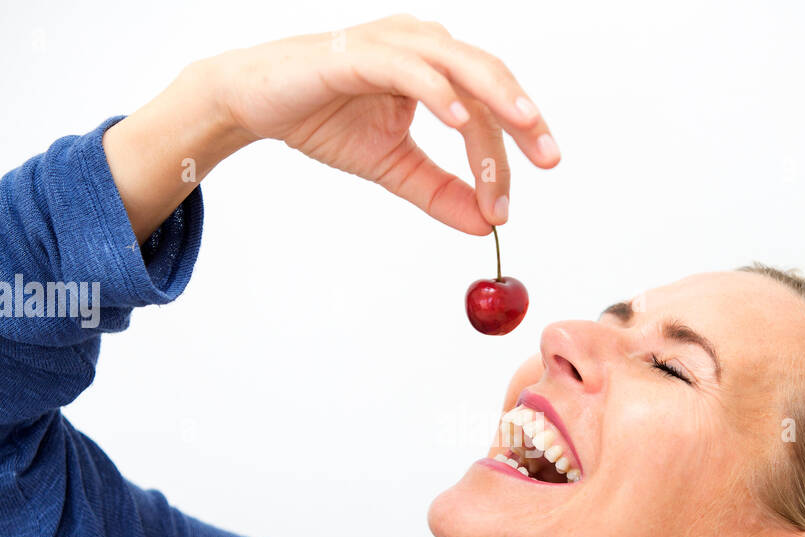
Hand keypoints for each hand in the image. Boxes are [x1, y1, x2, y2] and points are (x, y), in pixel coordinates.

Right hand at [218, 14, 560, 233]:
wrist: (257, 103)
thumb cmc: (324, 120)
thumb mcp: (394, 166)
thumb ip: (440, 191)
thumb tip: (486, 225)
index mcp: (437, 68)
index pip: (490, 105)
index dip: (510, 152)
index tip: (511, 203)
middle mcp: (423, 46)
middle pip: (489, 81)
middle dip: (523, 120)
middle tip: (547, 159)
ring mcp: (392, 43)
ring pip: (459, 68)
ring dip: (494, 99)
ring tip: (522, 127)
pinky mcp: (357, 52)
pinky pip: (408, 66)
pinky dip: (437, 89)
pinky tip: (456, 118)